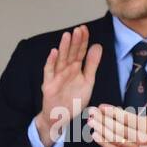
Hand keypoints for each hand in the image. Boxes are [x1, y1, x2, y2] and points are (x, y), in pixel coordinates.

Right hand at [35, 25, 101, 146]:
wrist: (60, 117)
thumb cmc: (73, 100)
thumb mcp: (88, 82)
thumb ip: (92, 64)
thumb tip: (97, 46)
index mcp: (76, 69)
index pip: (80, 52)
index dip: (83, 41)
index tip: (85, 29)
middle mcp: (66, 70)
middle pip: (70, 53)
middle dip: (74, 42)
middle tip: (78, 29)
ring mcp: (57, 77)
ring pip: (60, 60)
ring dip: (63, 48)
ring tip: (67, 36)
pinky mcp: (49, 85)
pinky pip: (49, 72)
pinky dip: (50, 62)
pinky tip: (53, 53)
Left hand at [87, 91, 146, 146]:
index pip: (128, 120)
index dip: (114, 112)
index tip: (101, 106)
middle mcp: (140, 140)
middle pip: (118, 129)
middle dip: (103, 120)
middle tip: (91, 111)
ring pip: (113, 139)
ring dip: (100, 130)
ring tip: (90, 120)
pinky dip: (102, 142)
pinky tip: (94, 133)